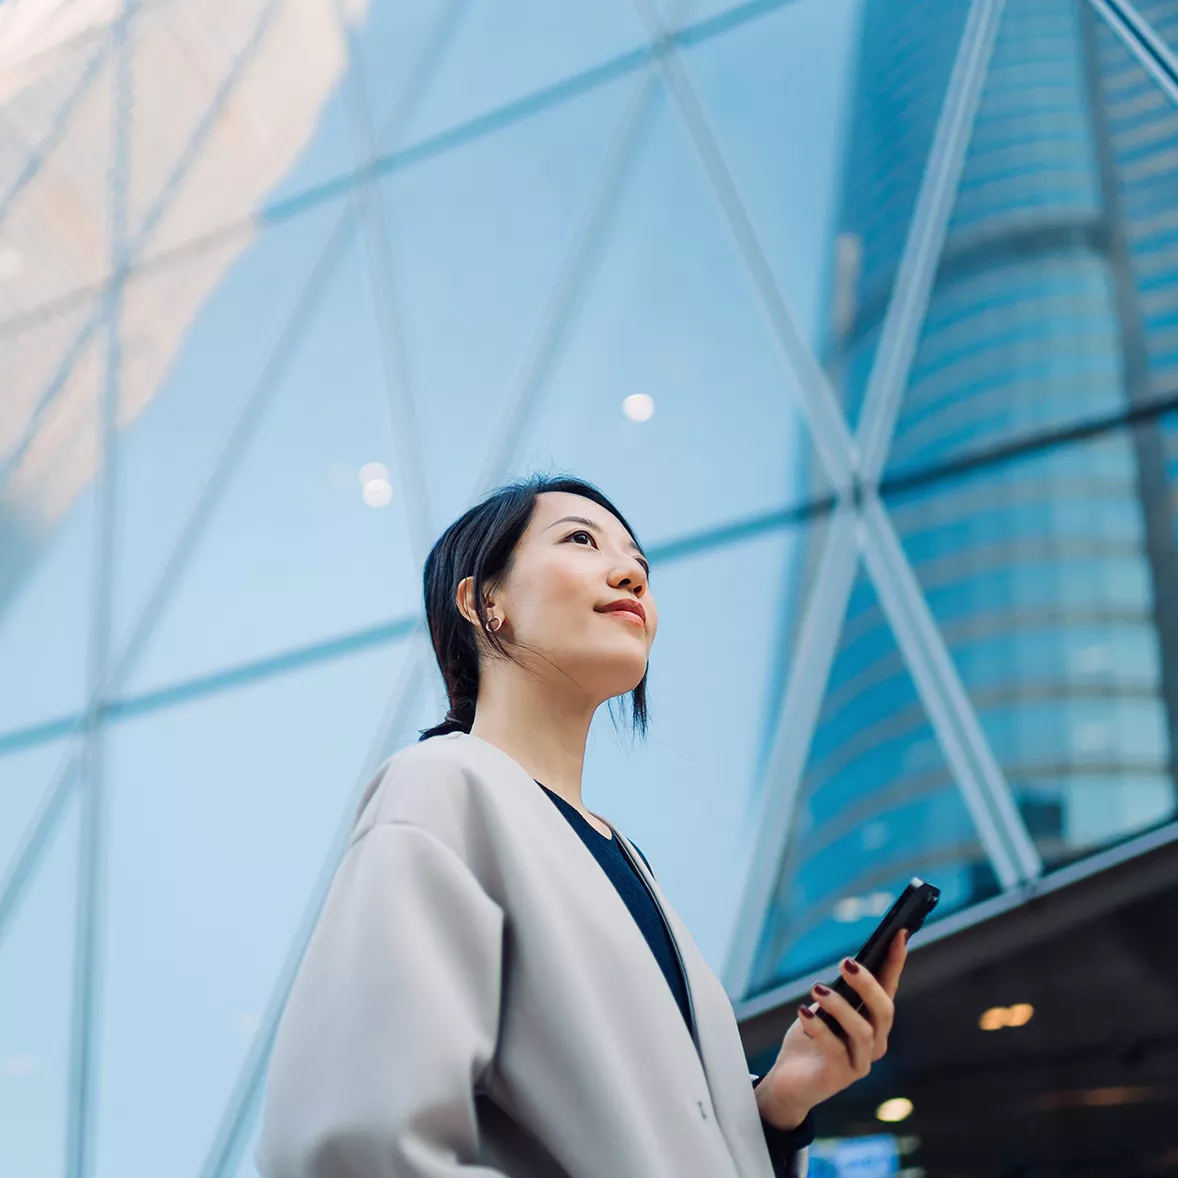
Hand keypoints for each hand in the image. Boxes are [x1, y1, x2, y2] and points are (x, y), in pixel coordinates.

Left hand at [754, 929, 907, 1130]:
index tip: (899, 933)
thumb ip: (840, 992)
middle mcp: (874, 1042)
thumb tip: (850, 964)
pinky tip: (803, 1012)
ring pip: (863, 1031)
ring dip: (840, 1006)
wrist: (790, 1081)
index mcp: (873, 1021)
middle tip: (846, 963)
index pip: (889, 988)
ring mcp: (860, 1062)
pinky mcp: (841, 1076)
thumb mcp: (824, 1009)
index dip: (895, 962)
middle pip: (883, 1012)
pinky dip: (819, 1028)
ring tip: (817, 988)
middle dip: (868, 985)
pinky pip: (834, 1049)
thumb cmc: (810, 1038)